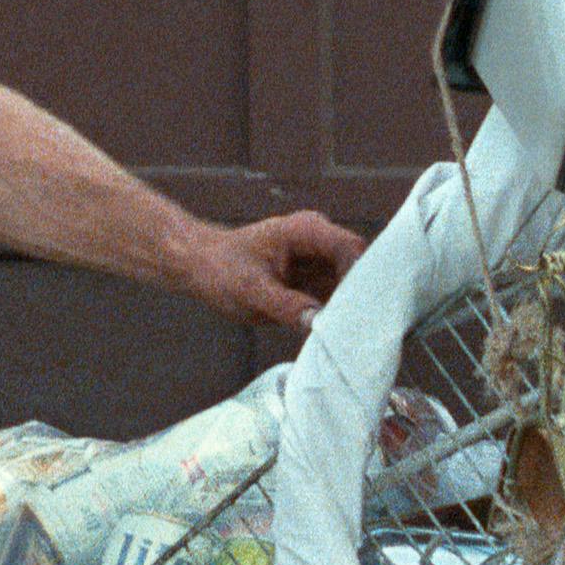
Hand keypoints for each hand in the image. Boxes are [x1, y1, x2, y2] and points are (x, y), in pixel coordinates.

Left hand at [192, 209, 364, 332]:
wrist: (202, 265)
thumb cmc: (220, 270)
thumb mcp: (249, 292)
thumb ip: (285, 305)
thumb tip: (318, 321)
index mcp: (306, 231)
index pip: (350, 249)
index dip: (361, 277)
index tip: (360, 310)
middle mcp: (319, 240)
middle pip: (359, 266)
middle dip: (360, 296)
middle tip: (359, 328)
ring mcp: (320, 259)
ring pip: (352, 283)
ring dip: (350, 307)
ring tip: (349, 334)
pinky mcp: (317, 278)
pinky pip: (339, 295)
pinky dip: (339, 312)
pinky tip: (338, 332)